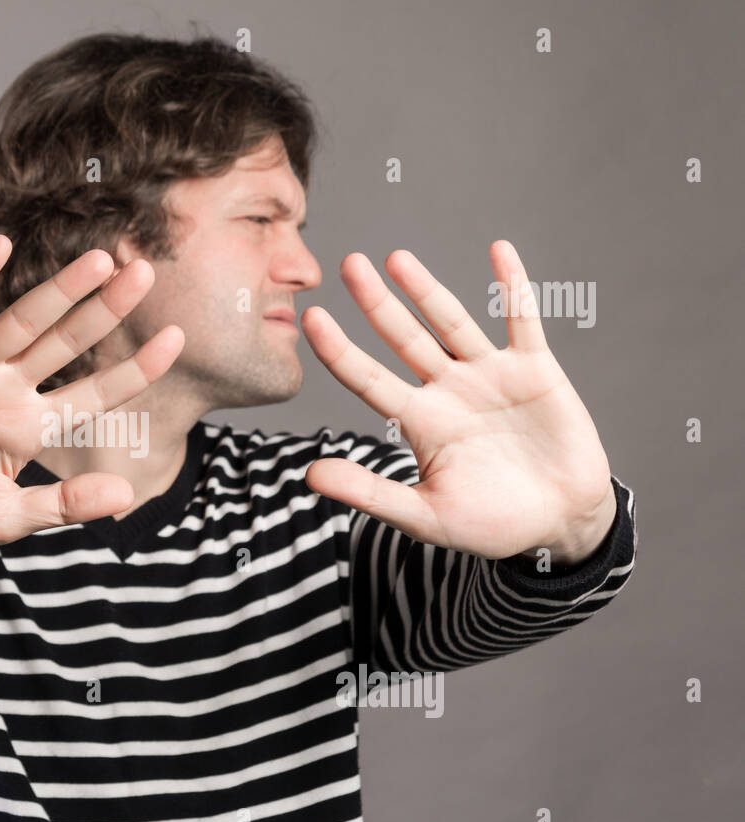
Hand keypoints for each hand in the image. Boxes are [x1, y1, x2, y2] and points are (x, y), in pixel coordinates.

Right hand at [0, 235, 182, 553]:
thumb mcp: (2, 518)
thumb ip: (60, 504)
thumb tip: (125, 495)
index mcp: (30, 429)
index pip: (95, 395)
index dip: (135, 369)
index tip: (177, 340)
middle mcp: (6, 391)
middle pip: (67, 344)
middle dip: (105, 310)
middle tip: (145, 272)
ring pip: (22, 321)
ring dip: (58, 289)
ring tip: (99, 259)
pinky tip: (1, 247)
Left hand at [302, 240, 615, 563]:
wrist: (559, 524)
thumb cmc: (490, 524)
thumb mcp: (425, 516)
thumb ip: (371, 493)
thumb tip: (309, 477)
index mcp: (418, 422)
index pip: (368, 379)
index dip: (340, 351)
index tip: (311, 319)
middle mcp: (447, 390)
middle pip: (403, 338)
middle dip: (376, 304)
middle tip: (348, 264)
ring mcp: (489, 375)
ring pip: (451, 323)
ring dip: (426, 290)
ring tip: (397, 259)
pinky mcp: (535, 370)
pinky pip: (521, 321)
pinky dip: (512, 286)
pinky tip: (499, 250)